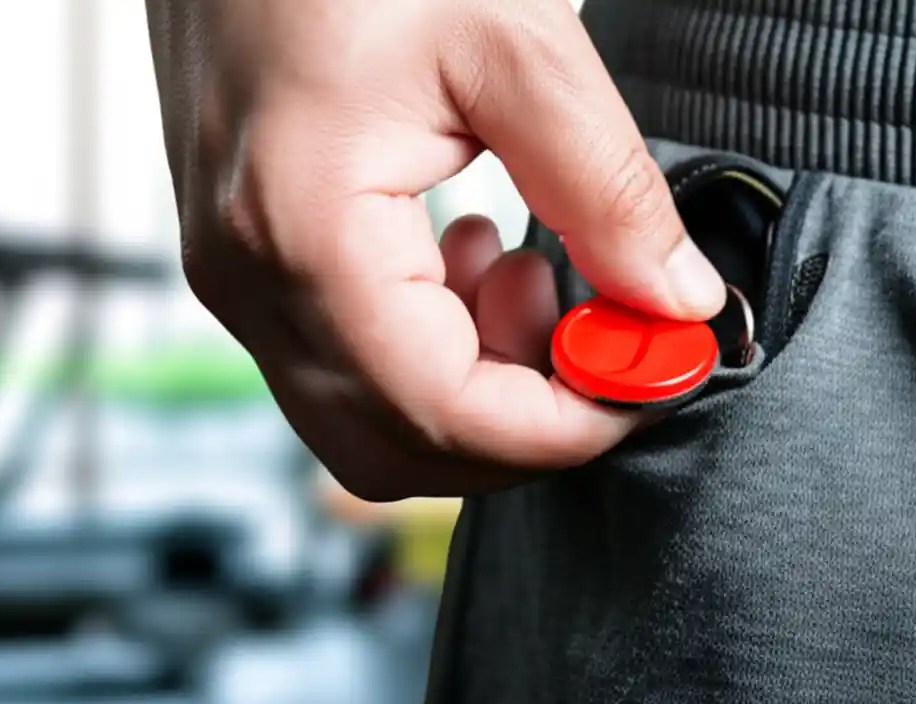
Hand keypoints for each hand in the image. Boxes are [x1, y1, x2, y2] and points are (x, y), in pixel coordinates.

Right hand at [144, 0, 725, 499]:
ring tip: (532, 272)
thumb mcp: (516, 45)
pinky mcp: (251, 257)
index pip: (445, 412)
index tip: (646, 378)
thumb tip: (676, 304)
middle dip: (525, 417)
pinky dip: (435, 349)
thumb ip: (606, 191)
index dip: (565, 425)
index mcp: (306, 232)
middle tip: (598, 330)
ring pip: (374, 420)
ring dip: (481, 383)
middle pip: (402, 446)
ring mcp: (239, 275)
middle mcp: (252, 279)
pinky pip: (349, 364)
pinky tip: (473, 258)